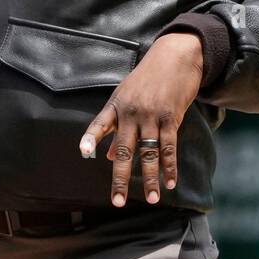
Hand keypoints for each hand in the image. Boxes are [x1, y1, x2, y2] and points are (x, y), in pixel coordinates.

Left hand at [79, 32, 203, 206]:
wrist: (175, 56)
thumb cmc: (148, 78)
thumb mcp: (126, 96)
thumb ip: (116, 126)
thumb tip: (108, 156)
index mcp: (116, 106)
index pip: (99, 124)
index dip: (91, 138)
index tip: (83, 153)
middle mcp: (131, 112)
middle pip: (124, 149)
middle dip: (121, 178)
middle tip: (117, 201)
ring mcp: (152, 115)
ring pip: (149, 152)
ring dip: (150, 178)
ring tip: (151, 199)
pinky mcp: (171, 117)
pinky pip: (169, 146)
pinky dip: (170, 166)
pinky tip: (170, 183)